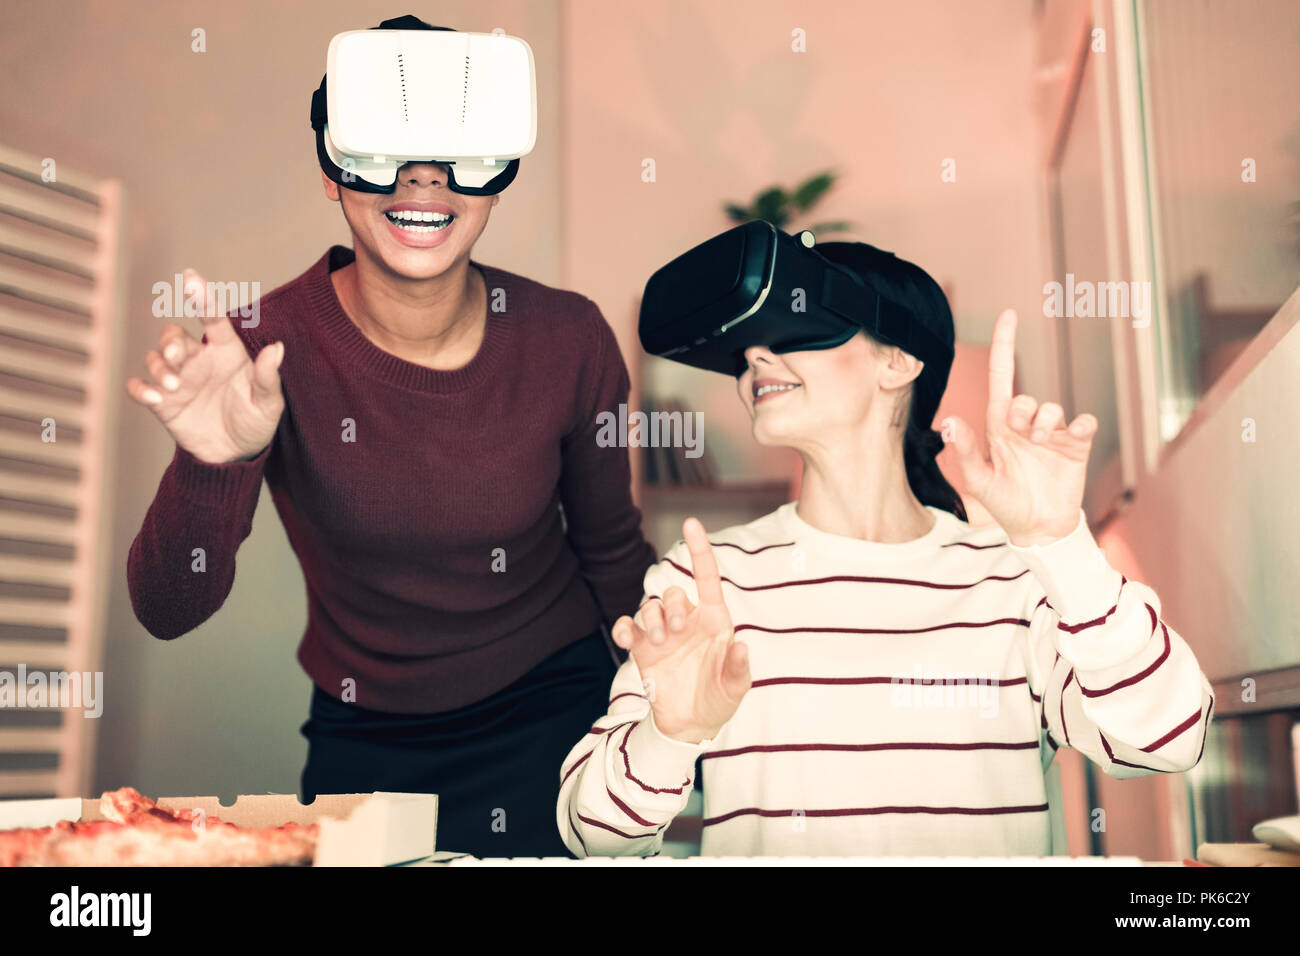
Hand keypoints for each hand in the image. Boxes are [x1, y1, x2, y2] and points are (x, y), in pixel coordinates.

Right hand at [125, 269, 284, 463]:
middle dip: (171, 340)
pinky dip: (140, 388)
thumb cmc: (255, 422)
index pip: (212, 319)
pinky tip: (153, 397)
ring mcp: (178, 380)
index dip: (202, 298)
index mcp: (226, 353)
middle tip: (177, 356)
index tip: (191, 278)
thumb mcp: (269, 404)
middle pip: (174, 335)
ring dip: (159, 366)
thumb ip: (269, 377)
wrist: (235, 456)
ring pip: (156, 357)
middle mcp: (198, 360)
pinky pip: (140, 387)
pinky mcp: (162, 402)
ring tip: (173, 386)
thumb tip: (277, 348)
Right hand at [612, 517, 750, 743]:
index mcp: (714, 620)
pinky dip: (624, 627)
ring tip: (659, 641)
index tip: (691, 523)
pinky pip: (628, 627)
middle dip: (673, 605)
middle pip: (674, 593)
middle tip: (676, 630)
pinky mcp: (642, 648)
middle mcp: (687, 621)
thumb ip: (738, 669)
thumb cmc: (719, 701)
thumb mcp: (735, 688)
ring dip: (652, 618)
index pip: (707, 577)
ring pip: (650, 606)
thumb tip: (742, 645)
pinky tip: (627, 638)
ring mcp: (663, 633)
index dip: (699, 550)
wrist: (690, 726)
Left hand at [944, 309, 1097, 545]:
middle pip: (1025, 397)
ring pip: (1052, 408)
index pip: (1001, 377)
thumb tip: (948, 421)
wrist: (1038, 528)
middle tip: (1019, 433)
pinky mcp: (1075, 446)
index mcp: (1000, 426)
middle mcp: (1026, 425)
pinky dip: (1080, 424)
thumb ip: (964, 450)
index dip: (1004, 345)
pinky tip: (1074, 435)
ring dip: (1045, 423)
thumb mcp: (979, 480)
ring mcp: (1052, 434)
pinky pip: (1083, 422)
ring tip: (1040, 445)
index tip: (1009, 314)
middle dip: (1022, 410)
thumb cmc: (1005, 502)